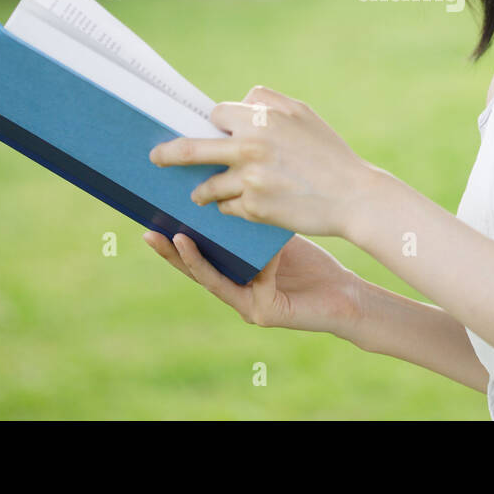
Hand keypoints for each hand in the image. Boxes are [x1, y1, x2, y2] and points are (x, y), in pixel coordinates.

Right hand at [143, 229, 364, 337]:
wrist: (346, 295)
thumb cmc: (312, 264)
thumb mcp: (274, 238)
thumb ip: (251, 223)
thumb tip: (227, 180)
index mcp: (232, 274)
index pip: (196, 254)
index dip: (172, 239)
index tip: (151, 216)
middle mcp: (234, 292)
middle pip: (194, 270)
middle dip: (169, 251)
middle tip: (147, 231)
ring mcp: (247, 306)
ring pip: (212, 282)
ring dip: (192, 261)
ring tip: (175, 239)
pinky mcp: (265, 313)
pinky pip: (249, 285)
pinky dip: (242, 266)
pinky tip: (246, 250)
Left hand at [148, 85, 373, 238]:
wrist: (353, 195)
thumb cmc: (328, 152)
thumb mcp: (302, 113)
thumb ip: (267, 102)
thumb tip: (238, 101)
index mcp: (261, 116)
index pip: (217, 114)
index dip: (216, 124)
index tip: (211, 132)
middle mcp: (250, 144)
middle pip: (191, 147)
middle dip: (168, 153)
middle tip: (155, 157)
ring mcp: (250, 178)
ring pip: (207, 185)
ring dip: (202, 190)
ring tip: (198, 195)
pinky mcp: (254, 208)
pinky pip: (226, 207)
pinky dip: (230, 207)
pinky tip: (242, 207)